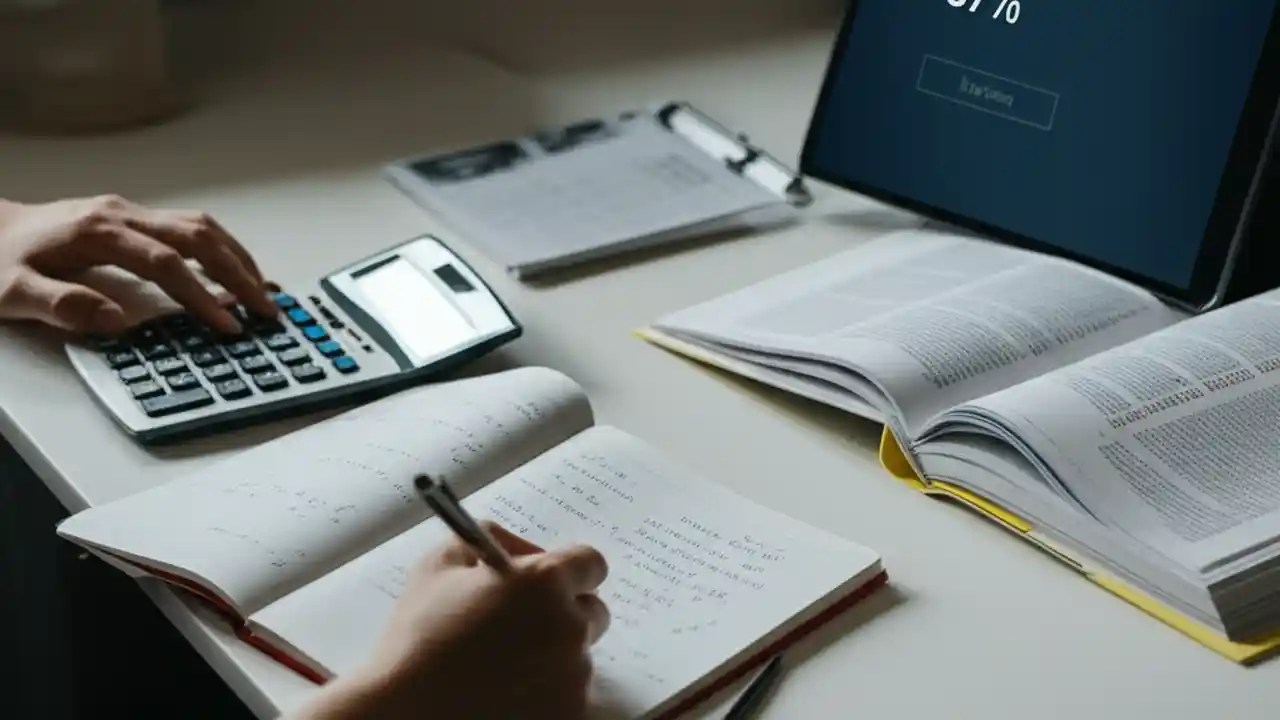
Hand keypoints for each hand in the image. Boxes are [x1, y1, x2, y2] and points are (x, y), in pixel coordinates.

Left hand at [0, 195, 274, 335]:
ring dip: (237, 257)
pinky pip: (190, 226)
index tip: (227, 325)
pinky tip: (234, 268)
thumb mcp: (10, 292)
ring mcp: (130, 212)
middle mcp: (121, 214)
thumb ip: (62, 305)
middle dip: (238, 274)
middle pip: (198, 236)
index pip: (166, 263)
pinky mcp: (133, 217)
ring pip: (200, 225)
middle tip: (266, 309)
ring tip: (263, 290)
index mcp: (98, 231)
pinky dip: (222, 248)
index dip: (201, 295)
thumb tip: (118, 321)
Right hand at [296, 523, 610, 719]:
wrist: (406, 710)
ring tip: (503, 665)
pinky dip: (546, 693)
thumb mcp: (439, 566)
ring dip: (551, 656)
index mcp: (544, 581)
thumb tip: (512, 546)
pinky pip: (568, 694)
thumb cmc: (418, 637)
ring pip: (577, 657)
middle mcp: (569, 626)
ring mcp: (573, 676)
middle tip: (522, 625)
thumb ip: (486, 539)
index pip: (591, 563)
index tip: (547, 583)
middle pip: (592, 612)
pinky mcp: (569, 712)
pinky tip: (507, 692)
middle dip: (564, 613)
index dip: (569, 571)